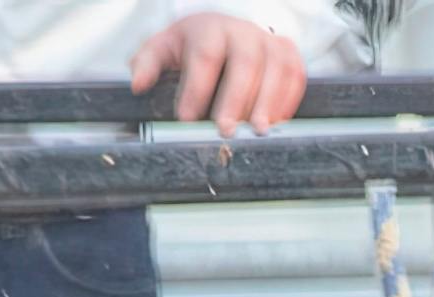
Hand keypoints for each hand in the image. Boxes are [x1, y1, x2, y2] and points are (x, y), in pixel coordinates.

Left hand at [133, 11, 309, 128]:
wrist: (225, 31)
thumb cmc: (193, 46)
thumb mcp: (164, 48)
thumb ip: (148, 64)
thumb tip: (138, 84)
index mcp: (209, 28)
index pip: (205, 57)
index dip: (197, 89)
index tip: (188, 119)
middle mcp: (242, 31)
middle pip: (244, 63)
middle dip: (235, 98)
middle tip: (225, 130)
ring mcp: (268, 41)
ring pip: (275, 68)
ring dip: (268, 101)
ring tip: (258, 131)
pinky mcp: (288, 53)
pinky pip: (295, 75)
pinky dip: (289, 99)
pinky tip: (277, 122)